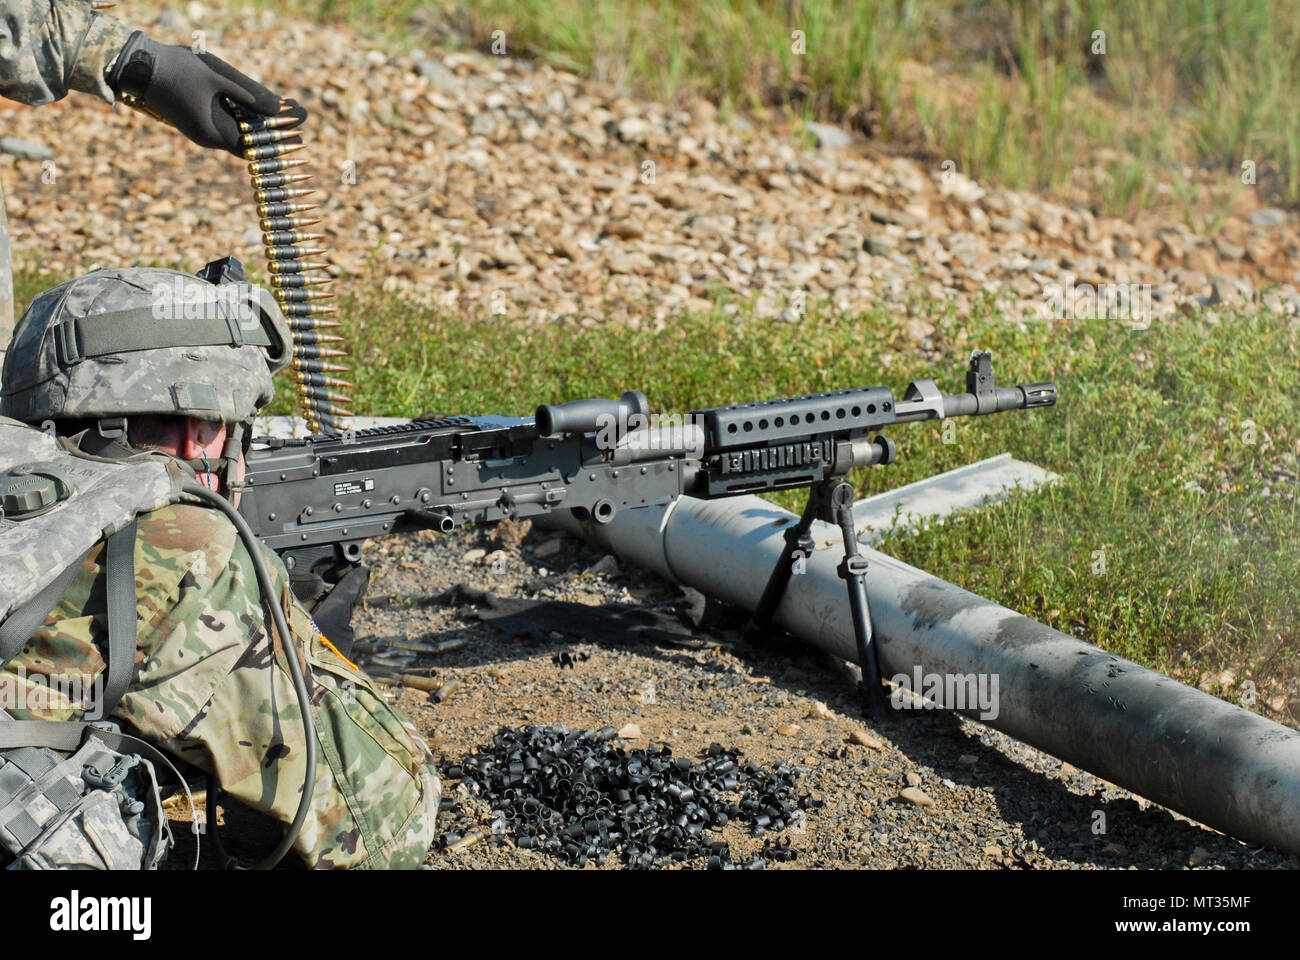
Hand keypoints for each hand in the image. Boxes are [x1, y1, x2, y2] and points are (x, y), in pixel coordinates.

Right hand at [107, 31, 306, 155]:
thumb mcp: (219, 77)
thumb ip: (251, 94)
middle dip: (276, 132)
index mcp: (216, 134)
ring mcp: (201, 133)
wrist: (136, 66)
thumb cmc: (178, 69)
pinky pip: (225, 126)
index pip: (259, 144)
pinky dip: (243, 119)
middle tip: (299, 119)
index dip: (281, 138)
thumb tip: (282, 109)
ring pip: (239, 134)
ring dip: (260, 125)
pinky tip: (255, 109)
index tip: (302, 129)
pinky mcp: (195, 124)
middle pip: (252, 142)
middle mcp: (209, 140)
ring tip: (284, 112)